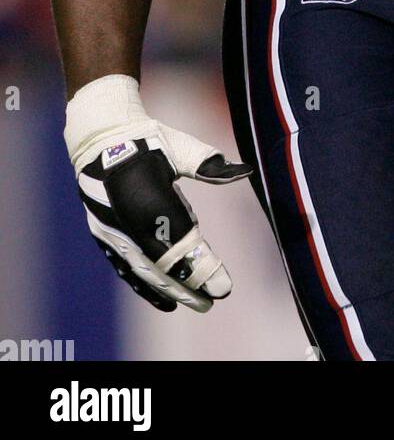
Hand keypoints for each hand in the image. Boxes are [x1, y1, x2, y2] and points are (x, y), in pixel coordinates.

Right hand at [65, 75, 250, 312]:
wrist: (101, 137)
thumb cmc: (147, 139)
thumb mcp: (181, 147)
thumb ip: (211, 163)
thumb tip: (245, 171)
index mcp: (149, 196)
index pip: (180, 243)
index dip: (202, 267)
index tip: (223, 287)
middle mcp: (127, 219)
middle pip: (161, 264)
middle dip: (188, 285)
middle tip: (213, 300)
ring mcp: (111, 229)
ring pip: (143, 270)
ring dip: (168, 289)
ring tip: (192, 303)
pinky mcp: (103, 234)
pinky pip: (125, 267)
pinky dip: (144, 285)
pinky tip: (161, 298)